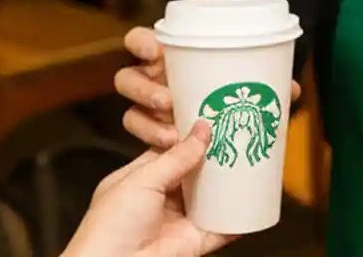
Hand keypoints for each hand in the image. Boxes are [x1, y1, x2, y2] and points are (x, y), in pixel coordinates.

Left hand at [61, 121, 236, 256]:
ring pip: (210, 199)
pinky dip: (237, 218)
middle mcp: (160, 200)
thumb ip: (175, 158)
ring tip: (249, 159)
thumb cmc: (110, 227)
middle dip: (212, 158)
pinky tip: (252, 201)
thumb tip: (201, 131)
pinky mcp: (194, 242)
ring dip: (227, 184)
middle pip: (193, 174)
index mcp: (138, 181)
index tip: (211, 120)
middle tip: (235, 135)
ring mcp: (178, 221)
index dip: (189, 137)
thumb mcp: (141, 181)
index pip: (169, 152)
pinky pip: (221, 228)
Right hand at [117, 27, 301, 148]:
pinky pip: (140, 139)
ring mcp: (147, 108)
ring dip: (146, 123)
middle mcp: (150, 79)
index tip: (157, 52)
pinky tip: (172, 149)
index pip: (137, 40)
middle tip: (169, 101)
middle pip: (126, 78)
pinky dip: (153, 143)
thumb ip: (265, 81)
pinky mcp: (152, 133)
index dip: (141, 43)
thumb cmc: (228, 83)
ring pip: (129, 112)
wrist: (224, 108)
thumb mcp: (243, 78)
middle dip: (144, 90)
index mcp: (164, 55)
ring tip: (172, 134)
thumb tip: (292, 90)